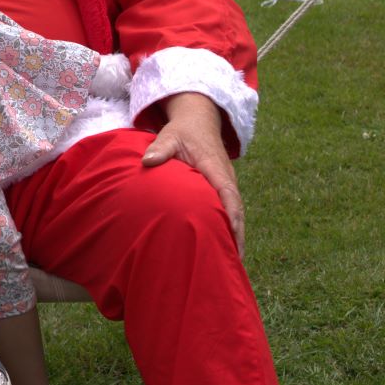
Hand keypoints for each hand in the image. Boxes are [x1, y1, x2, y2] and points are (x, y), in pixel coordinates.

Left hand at [142, 93, 243, 253]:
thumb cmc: (182, 132)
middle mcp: (225, 178)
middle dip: (237, 234)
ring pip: (235, 212)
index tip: (232, 233)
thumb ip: (160, 148)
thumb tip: (147, 161)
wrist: (198, 121)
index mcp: (215, 167)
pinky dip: (231, 228)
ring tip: (232, 262)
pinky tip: (225, 246)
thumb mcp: (170, 136)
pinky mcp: (222, 189)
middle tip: (233, 260)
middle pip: (236, 209)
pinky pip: (230, 210)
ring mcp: (226, 184)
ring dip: (235, 234)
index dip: (231, 214)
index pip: (227, 192)